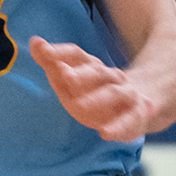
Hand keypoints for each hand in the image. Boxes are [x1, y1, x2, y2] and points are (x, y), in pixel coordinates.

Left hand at [30, 35, 154, 141]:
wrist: (142, 100)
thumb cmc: (96, 90)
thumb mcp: (72, 77)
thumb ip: (52, 62)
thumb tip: (33, 41)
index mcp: (92, 66)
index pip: (77, 54)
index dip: (60, 52)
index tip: (43, 49)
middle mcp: (110, 76)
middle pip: (97, 72)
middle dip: (81, 74)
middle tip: (65, 76)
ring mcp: (126, 94)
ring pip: (113, 93)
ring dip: (97, 99)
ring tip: (78, 106)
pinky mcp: (137, 114)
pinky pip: (129, 120)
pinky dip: (118, 127)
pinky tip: (105, 133)